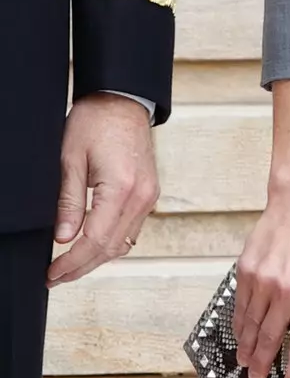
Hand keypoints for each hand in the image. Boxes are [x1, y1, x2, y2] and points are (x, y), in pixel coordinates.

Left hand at [48, 96, 159, 286]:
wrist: (122, 100)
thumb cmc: (96, 121)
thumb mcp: (70, 160)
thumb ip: (69, 202)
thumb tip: (64, 238)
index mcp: (122, 189)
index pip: (95, 240)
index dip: (72, 262)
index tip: (52, 273)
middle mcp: (141, 197)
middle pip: (111, 249)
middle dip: (82, 267)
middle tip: (56, 277)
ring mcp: (148, 197)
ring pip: (123, 244)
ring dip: (96, 259)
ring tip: (69, 267)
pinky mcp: (148, 194)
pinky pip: (131, 230)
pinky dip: (110, 244)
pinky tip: (91, 247)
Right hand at [233, 191, 289, 377]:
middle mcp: (283, 294)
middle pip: (268, 341)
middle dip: (261, 364)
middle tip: (257, 377)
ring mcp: (261, 283)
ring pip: (250, 326)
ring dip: (246, 347)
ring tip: (244, 361)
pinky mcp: (245, 272)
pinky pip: (240, 306)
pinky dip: (239, 323)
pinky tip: (240, 333)